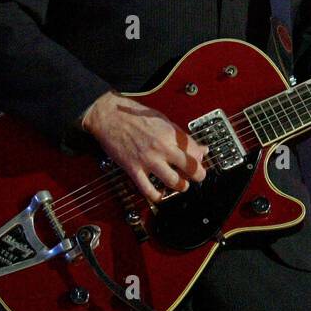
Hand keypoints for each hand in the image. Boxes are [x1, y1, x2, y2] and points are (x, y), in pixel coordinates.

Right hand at [81, 91, 208, 204]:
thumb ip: (181, 135)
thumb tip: (199, 147)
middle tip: (199, 176)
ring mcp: (147, 159)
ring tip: (182, 185)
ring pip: (173, 181)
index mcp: (170, 133)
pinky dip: (157, 196)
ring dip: (181, 186)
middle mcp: (161, 147)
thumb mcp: (162, 119)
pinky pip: (148, 189)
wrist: (109, 116)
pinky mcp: (133, 169)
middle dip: (199, 175)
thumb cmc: (134, 114)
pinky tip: (160, 195)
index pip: (195, 150)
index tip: (200, 159)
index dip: (201, 157)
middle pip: (190, 167)